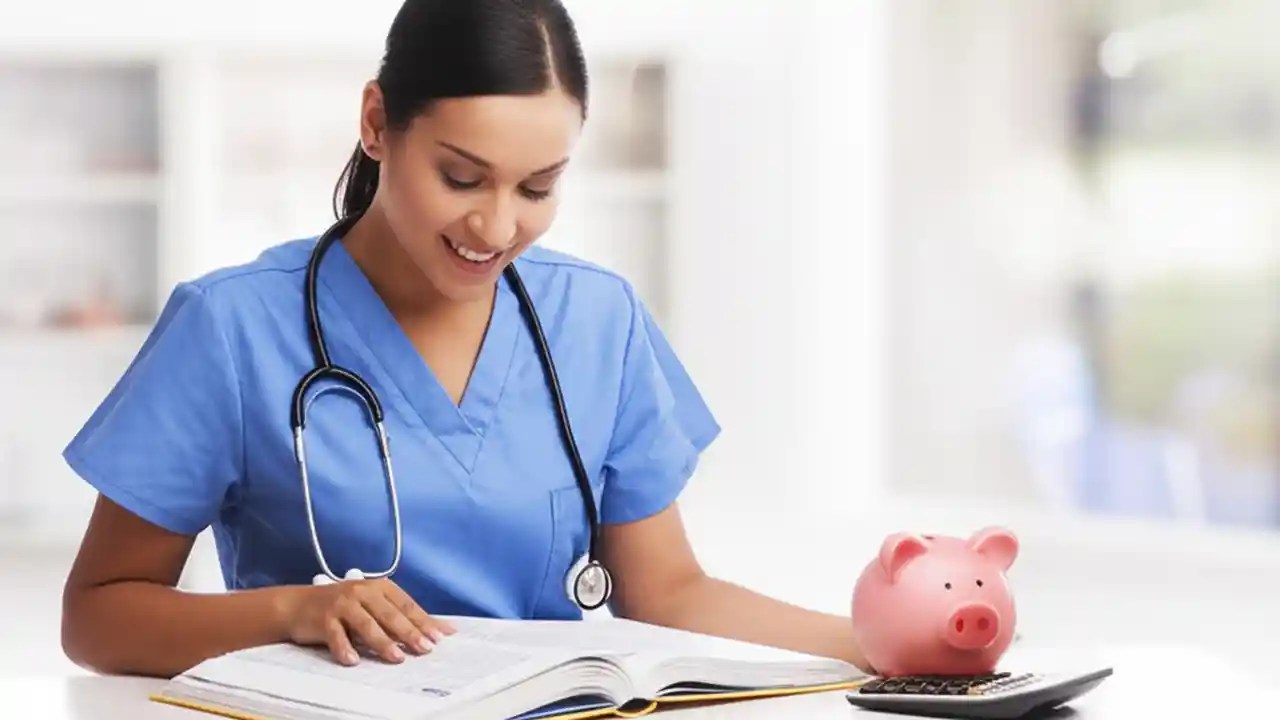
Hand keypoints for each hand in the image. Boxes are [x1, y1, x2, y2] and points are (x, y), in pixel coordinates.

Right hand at [278, 578, 455, 665]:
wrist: (298, 604)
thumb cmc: (343, 607)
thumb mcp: (372, 606)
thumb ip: (401, 617)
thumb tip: (441, 629)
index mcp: (379, 587)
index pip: (406, 605)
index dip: (423, 621)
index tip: (439, 638)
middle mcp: (362, 591)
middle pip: (390, 614)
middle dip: (409, 632)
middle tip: (424, 648)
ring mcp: (342, 604)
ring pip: (366, 624)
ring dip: (382, 642)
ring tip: (397, 657)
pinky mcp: (323, 618)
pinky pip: (336, 635)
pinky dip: (344, 648)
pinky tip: (353, 660)